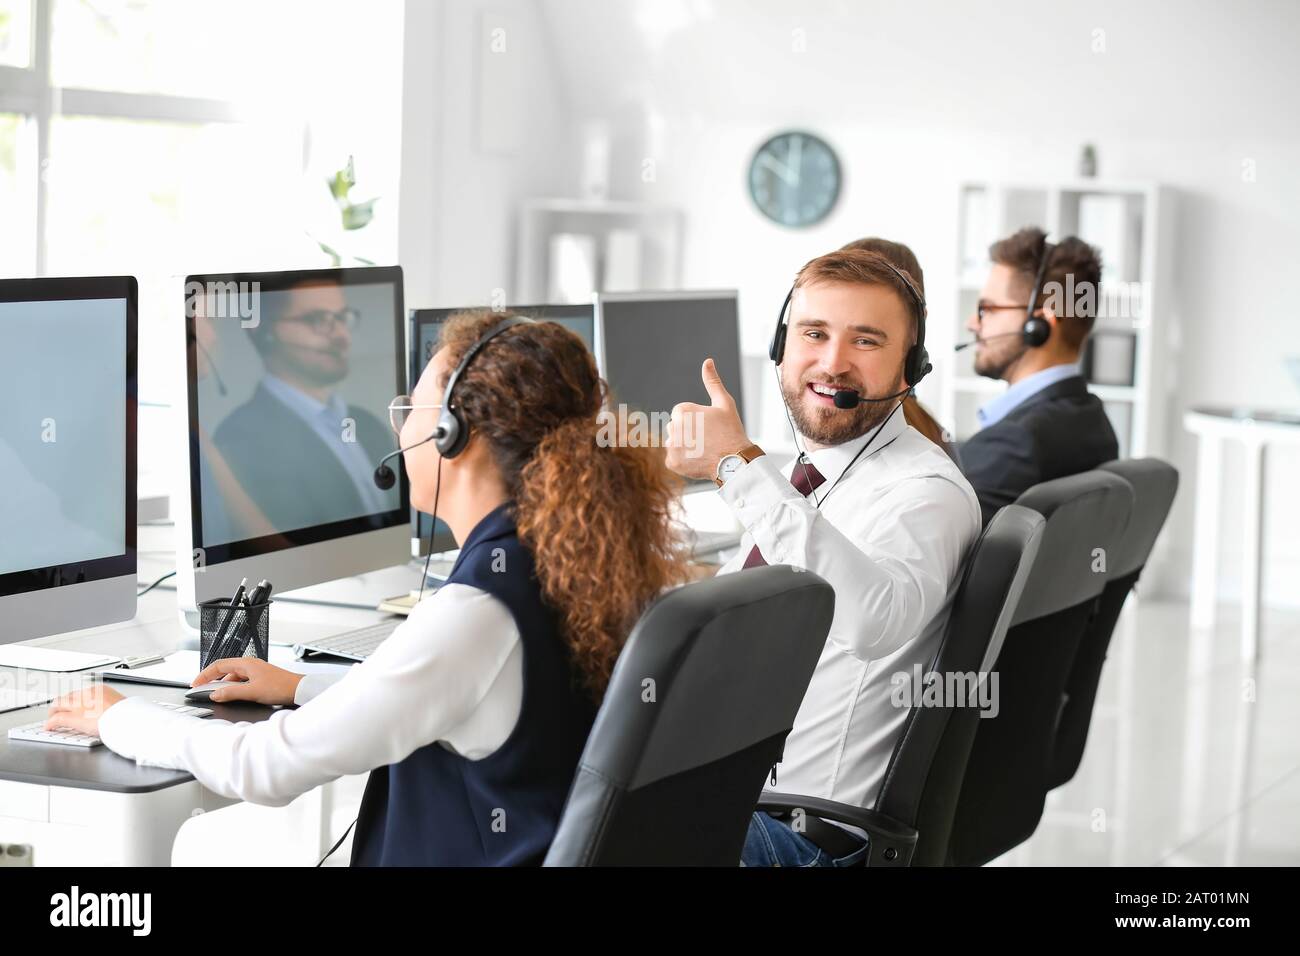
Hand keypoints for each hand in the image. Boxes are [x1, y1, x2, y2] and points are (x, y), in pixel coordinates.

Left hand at [45, 684, 125, 735]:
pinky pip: (56, 719)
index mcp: (99, 690)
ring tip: (51, 717)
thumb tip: (112, 711)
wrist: (125, 719)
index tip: (75, 705)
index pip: (81, 693)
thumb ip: (111, 705)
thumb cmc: (127, 714)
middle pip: (67, 696)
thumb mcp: (119, 704)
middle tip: (59, 710)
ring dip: (53, 711)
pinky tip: (49, 727)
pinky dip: (50, 723)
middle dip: (61, 703)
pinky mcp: (73, 718)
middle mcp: (86, 694)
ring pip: (58, 704)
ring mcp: (78, 705)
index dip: (75, 700)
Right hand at [191, 657, 303, 704]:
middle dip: (211, 679)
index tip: (195, 684)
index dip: (204, 674)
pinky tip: (231, 695)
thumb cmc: (280, 687)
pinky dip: (232, 687)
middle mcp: (249, 664)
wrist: (299, 689)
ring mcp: (254, 670)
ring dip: (222, 685)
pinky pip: (240, 680)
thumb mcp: (252, 692)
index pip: (218, 665)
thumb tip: (215, 695)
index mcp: (246, 663)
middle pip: (224, 669)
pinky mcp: (259, 677)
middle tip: (201, 689)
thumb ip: (231, 693)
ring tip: (215, 695)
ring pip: (232, 676)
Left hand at [665, 358, 752, 480]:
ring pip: (675, 443)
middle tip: (708, 439)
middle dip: (688, 432)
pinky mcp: (672, 462)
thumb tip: (707, 361)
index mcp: (682, 411)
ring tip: (704, 449)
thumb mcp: (724, 403)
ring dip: (685, 446)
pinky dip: (684, 460)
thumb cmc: (731, 430)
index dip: (696, 419)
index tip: (709, 426)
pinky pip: (674, 459)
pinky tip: (698, 459)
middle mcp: (673, 427)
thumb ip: (712, 382)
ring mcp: (671, 446)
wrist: (734, 461)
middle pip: (676, 427)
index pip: (681, 413)